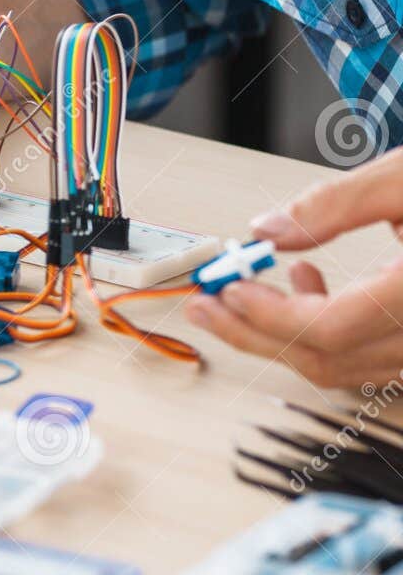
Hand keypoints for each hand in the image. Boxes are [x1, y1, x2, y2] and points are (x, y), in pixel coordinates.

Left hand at [185, 149, 402, 388]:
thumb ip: (334, 205)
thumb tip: (264, 231)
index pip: (327, 330)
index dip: (264, 315)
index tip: (222, 287)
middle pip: (324, 360)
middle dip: (254, 331)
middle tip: (205, 300)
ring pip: (343, 369)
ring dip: (285, 334)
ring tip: (256, 281)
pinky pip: (369, 361)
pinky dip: (325, 334)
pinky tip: (308, 285)